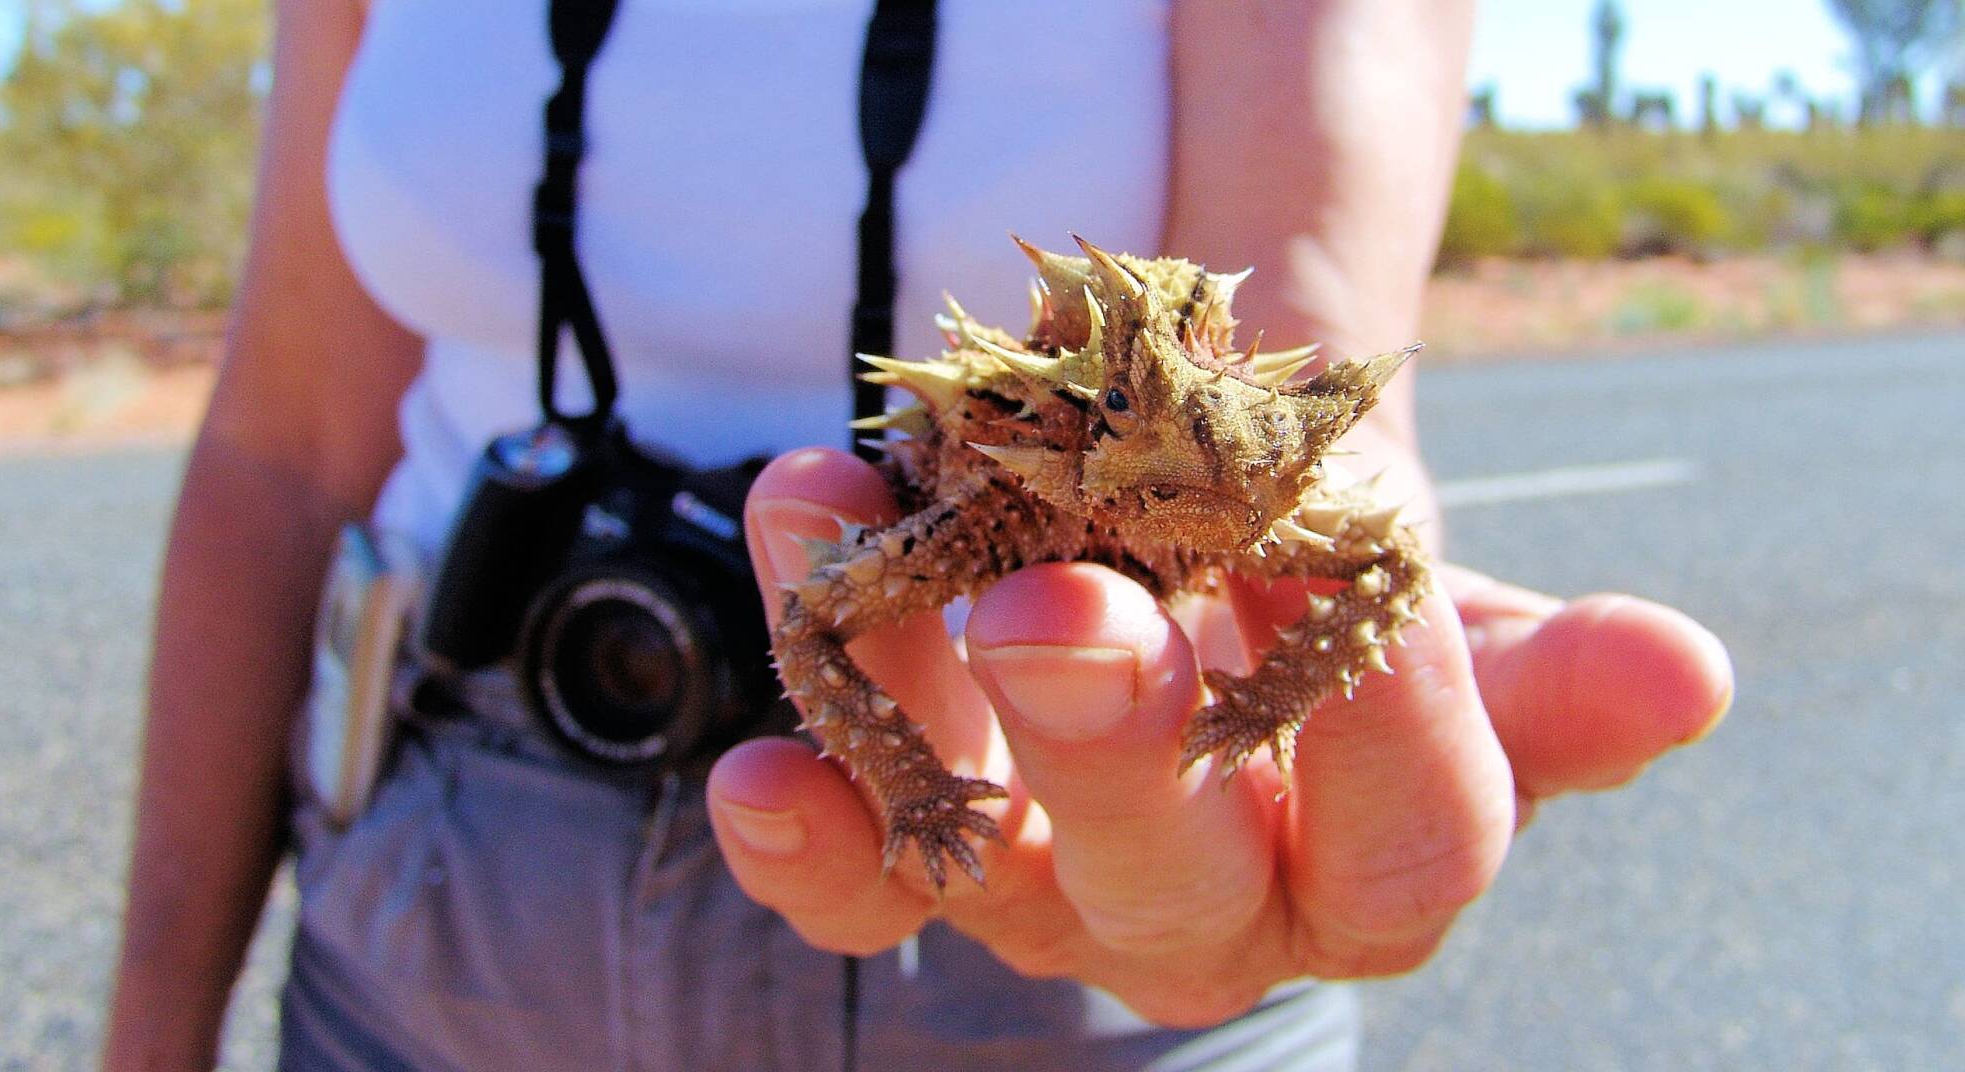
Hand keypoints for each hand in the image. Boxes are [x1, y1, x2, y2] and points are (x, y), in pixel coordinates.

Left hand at [711, 445, 1729, 1025]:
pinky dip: (802, 833)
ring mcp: (1055, 892)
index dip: (1398, 711)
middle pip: (1180, 874)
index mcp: (1377, 858)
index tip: (1370, 551)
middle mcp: (1214, 910)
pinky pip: (854, 886)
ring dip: (906, 709)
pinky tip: (753, 767)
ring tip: (849, 541)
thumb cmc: (1342, 586)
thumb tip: (1683, 671)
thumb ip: (1536, 663)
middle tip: (1061, 601)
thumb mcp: (1448, 612)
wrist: (1206, 552)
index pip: (1414, 829)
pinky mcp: (923, 858)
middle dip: (1119, 738)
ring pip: (983, 854)